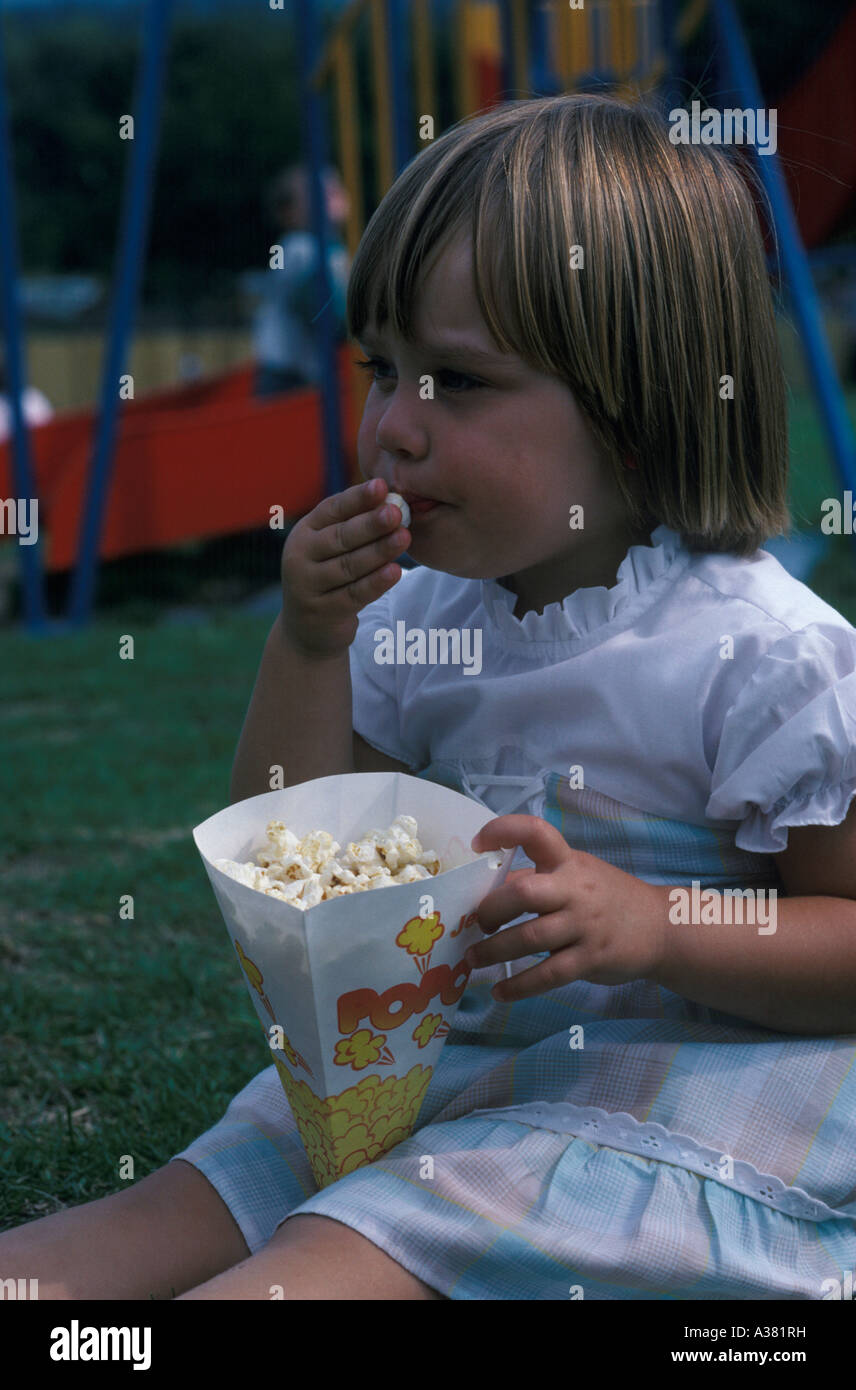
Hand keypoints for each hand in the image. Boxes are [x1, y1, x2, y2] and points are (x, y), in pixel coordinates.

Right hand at [280, 478, 409, 657]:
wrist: (307, 629)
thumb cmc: (329, 576)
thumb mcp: (331, 548)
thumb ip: (354, 524)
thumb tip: (391, 497)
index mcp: (305, 532)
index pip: (332, 510)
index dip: (357, 498)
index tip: (382, 486)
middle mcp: (300, 555)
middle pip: (340, 537)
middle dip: (370, 524)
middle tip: (397, 512)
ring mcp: (307, 585)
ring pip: (348, 566)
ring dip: (378, 551)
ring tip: (404, 537)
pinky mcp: (322, 612)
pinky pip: (353, 595)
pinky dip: (375, 583)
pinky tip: (395, 571)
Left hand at [467, 815, 665, 1001]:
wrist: (661, 927)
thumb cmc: (607, 898)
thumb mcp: (578, 875)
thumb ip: (539, 880)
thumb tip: (488, 894)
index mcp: (569, 861)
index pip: (537, 832)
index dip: (504, 831)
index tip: (477, 844)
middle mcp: (575, 889)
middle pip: (524, 892)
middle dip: (491, 909)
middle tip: (477, 923)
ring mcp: (584, 925)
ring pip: (530, 938)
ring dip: (495, 951)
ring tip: (473, 959)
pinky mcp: (590, 959)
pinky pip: (548, 974)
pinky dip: (519, 985)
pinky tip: (500, 992)